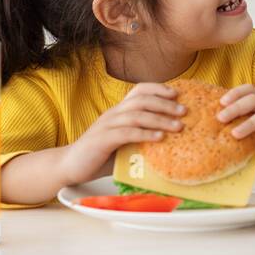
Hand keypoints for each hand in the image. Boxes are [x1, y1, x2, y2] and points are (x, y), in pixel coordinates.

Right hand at [60, 82, 184, 185]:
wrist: (69, 166)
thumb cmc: (100, 156)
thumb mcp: (124, 143)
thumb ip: (141, 138)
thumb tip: (172, 141)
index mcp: (118, 111)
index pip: (139, 90)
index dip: (159, 88)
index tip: (178, 94)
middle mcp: (113, 114)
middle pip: (142, 100)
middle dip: (166, 104)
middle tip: (184, 111)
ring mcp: (106, 126)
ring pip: (136, 115)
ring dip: (160, 119)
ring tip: (178, 126)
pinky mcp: (101, 140)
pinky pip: (126, 133)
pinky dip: (144, 134)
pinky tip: (159, 138)